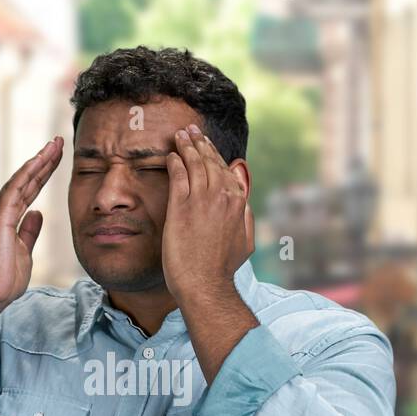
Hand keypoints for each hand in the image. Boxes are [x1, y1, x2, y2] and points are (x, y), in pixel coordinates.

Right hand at [0, 136, 63, 308]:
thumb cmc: (4, 278)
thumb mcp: (25, 251)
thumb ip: (30, 231)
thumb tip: (38, 213)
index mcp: (9, 217)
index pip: (31, 189)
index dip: (45, 172)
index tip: (59, 157)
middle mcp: (2, 209)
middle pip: (28, 179)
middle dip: (45, 160)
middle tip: (59, 141)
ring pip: (22, 179)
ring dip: (39, 160)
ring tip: (54, 144)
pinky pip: (15, 189)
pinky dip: (27, 173)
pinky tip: (39, 159)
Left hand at [162, 125, 253, 304]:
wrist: (206, 285)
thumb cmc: (222, 270)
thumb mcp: (245, 243)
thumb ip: (246, 220)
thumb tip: (245, 204)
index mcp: (238, 203)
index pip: (227, 171)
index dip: (216, 156)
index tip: (208, 146)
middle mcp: (222, 197)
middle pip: (211, 162)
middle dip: (200, 143)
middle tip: (191, 131)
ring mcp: (202, 201)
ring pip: (194, 164)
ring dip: (186, 147)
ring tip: (180, 135)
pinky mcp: (182, 207)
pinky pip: (178, 176)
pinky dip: (175, 163)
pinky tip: (170, 155)